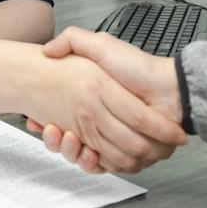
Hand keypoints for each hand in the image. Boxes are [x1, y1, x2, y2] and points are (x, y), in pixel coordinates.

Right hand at [28, 28, 182, 172]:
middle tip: (51, 130)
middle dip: (55, 142)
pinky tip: (87, 152)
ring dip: (70, 153)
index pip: (59, 119)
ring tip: (69, 140)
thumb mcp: (102, 45)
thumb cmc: (139, 68)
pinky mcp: (126, 154)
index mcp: (92, 101)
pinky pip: (104, 167)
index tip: (36, 121)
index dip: (45, 123)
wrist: (170, 90)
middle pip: (67, 143)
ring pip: (81, 158)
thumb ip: (74, 40)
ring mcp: (113, 140)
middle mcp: (100, 123)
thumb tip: (47, 50)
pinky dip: (93, 165)